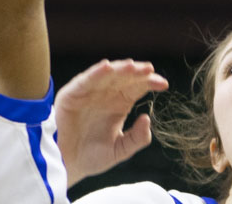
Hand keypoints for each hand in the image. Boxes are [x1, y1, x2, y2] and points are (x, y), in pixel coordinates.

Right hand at [54, 58, 168, 185]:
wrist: (67, 165)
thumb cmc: (92, 157)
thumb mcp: (121, 150)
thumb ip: (137, 138)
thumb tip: (147, 118)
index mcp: (118, 105)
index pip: (136, 88)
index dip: (149, 83)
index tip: (163, 84)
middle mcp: (105, 95)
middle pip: (124, 78)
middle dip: (137, 73)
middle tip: (150, 70)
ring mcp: (88, 93)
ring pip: (107, 75)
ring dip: (119, 69)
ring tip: (133, 66)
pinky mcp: (72, 94)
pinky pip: (86, 80)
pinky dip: (96, 72)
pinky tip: (107, 67)